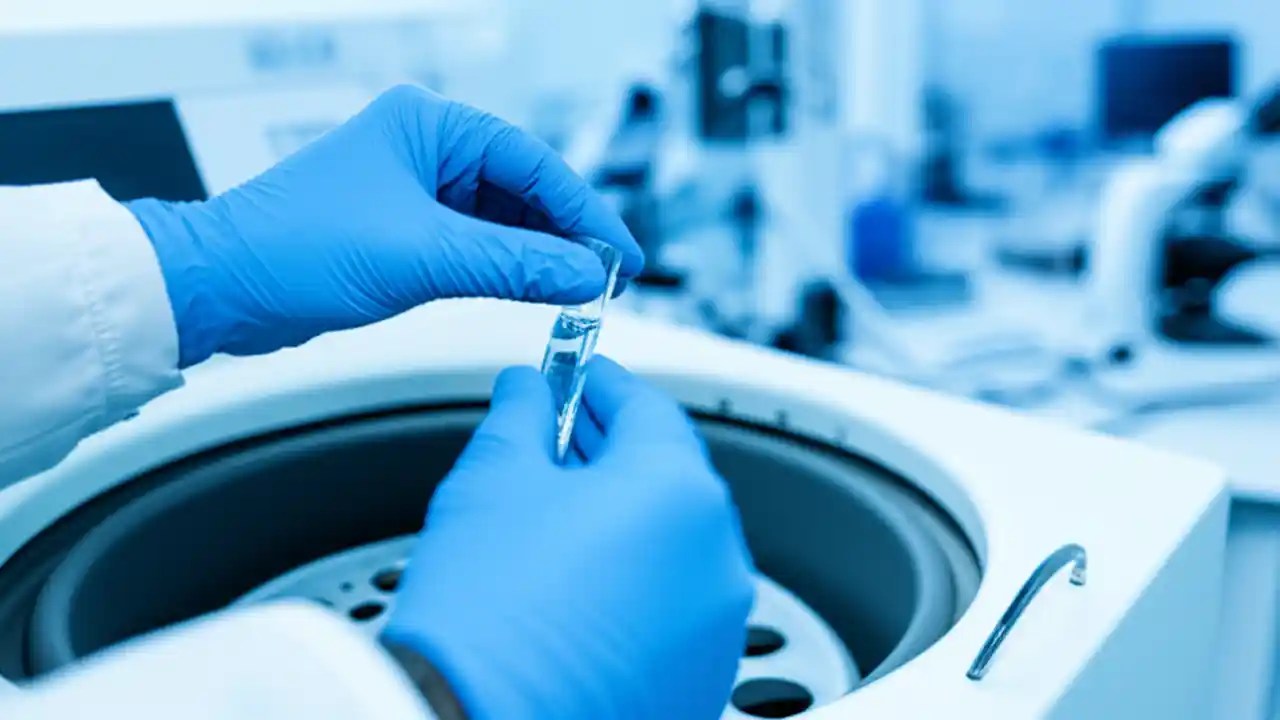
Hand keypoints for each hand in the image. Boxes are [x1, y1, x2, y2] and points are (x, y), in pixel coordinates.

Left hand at [126, 85, 641, 366]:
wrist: (222, 289)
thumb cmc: (293, 247)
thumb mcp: (423, 256)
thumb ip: (514, 266)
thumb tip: (584, 273)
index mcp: (428, 124)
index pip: (532, 163)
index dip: (584, 212)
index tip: (620, 253)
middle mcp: (424, 149)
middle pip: (524, 190)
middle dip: (566, 236)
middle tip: (609, 276)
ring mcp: (415, 191)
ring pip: (503, 222)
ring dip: (539, 256)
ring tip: (580, 289)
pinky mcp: (406, 232)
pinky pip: (477, 246)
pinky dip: (508, 270)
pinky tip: (535, 290)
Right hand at [383, 358, 754, 719]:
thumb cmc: (487, 618)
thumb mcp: (494, 478)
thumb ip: (521, 414)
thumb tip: (528, 390)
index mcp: (682, 494)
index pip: (650, 409)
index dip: (603, 384)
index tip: (577, 374)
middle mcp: (718, 560)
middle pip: (668, 477)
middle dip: (610, 451)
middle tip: (556, 436)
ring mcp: (714, 628)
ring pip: (672, 547)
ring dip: (622, 520)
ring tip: (553, 516)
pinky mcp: (696, 679)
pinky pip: (669, 608)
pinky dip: (632, 584)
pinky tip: (575, 582)